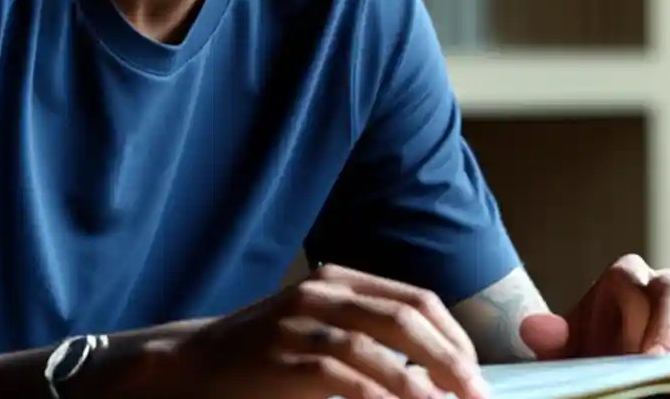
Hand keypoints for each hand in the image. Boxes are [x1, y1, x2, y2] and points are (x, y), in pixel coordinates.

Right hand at [157, 263, 490, 398]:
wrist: (192, 364)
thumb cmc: (264, 354)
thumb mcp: (317, 327)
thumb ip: (367, 334)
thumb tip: (433, 367)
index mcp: (338, 281)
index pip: (415, 299)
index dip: (454, 336)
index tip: (477, 372)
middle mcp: (321, 294)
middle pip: (405, 318)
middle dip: (450, 359)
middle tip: (477, 394)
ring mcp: (298, 325)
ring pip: (377, 347)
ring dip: (421, 383)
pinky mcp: (280, 361)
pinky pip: (341, 377)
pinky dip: (379, 395)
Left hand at [517, 254, 669, 359]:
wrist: (618, 366)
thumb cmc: (594, 357)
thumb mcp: (568, 352)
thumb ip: (552, 341)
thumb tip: (533, 328)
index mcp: (624, 277)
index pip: (631, 284)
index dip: (631, 321)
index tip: (631, 357)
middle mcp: (664, 283)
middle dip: (667, 333)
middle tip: (660, 368)